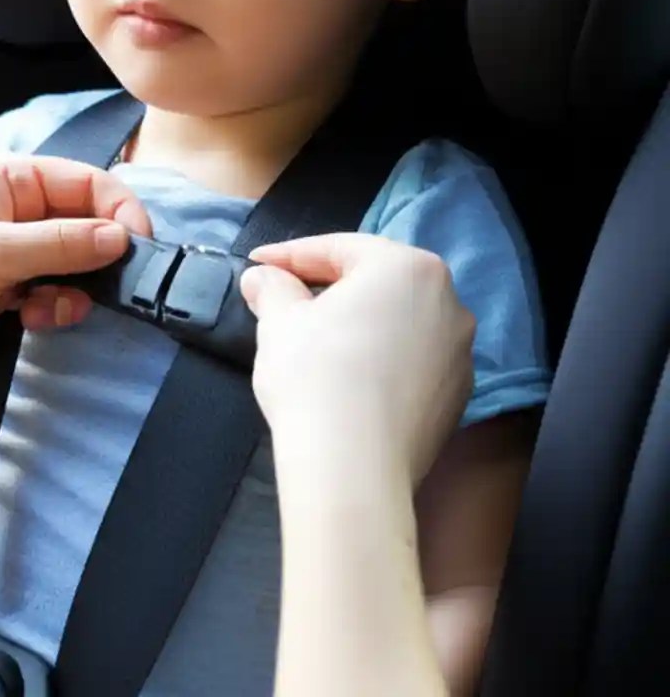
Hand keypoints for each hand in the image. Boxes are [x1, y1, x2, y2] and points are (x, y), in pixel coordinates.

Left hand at [0, 154, 151, 380]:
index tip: (139, 248)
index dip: (118, 211)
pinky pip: (49, 289)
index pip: (85, 181)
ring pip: (70, 261)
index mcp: (5, 178)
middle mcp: (9, 206)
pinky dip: (51, 305)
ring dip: (71, 288)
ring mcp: (6, 247)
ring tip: (51, 310)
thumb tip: (119, 238)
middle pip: (82, 222)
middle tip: (99, 289)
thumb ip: (61, 244)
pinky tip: (31, 319)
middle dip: (94, 257)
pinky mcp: (1, 285)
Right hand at [240, 234, 475, 487]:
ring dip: (359, 325)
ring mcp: (460, 350)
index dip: (290, 255)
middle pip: (377, 282)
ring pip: (398, 322)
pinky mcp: (458, 394)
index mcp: (407, 267)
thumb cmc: (315, 378)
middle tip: (284, 300)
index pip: (340, 249)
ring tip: (316, 344)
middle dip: (328, 288)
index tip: (256, 264)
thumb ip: (273, 289)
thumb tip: (263, 278)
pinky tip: (349, 381)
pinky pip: (412, 361)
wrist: (353, 467)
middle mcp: (448, 300)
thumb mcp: (280, 323)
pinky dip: (381, 361)